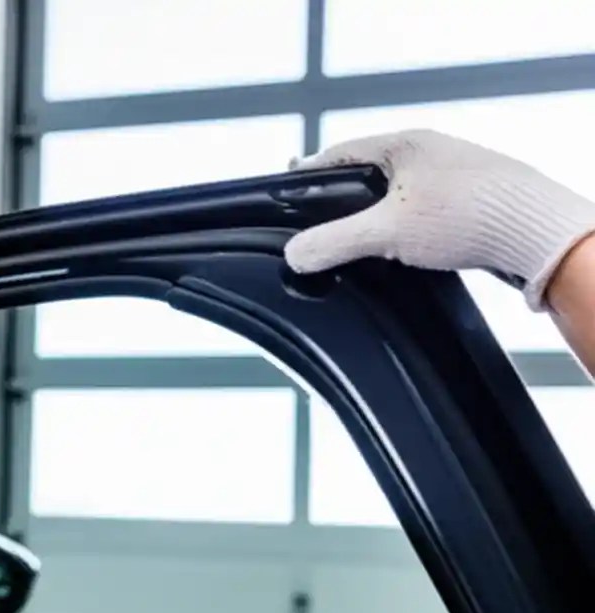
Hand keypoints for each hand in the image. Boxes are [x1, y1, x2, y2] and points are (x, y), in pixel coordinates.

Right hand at [285, 129, 594, 308]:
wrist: (536, 232)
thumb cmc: (471, 214)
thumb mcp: (384, 231)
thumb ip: (333, 242)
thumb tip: (295, 254)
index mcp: (404, 144)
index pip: (340, 154)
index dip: (311, 172)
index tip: (290, 184)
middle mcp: (430, 152)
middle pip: (370, 173)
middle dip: (345, 197)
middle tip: (323, 219)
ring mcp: (454, 175)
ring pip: (400, 193)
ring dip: (381, 214)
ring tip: (363, 238)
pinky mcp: (473, 200)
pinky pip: (427, 211)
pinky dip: (410, 226)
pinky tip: (408, 247)